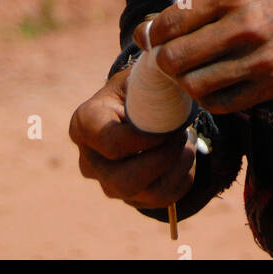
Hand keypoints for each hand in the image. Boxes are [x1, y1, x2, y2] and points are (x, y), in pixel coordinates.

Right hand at [69, 67, 195, 209]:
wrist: (137, 108)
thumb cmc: (137, 88)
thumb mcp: (139, 75)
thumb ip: (151, 75)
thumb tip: (173, 72)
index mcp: (85, 125)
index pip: (112, 144)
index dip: (147, 138)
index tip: (170, 123)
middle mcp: (89, 161)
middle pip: (125, 180)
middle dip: (163, 159)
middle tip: (181, 135)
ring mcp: (107, 183)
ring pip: (144, 194)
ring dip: (175, 169)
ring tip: (187, 143)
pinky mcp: (129, 197)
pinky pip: (160, 201)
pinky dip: (181, 180)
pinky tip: (185, 156)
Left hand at [138, 0, 272, 112]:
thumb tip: (160, 23)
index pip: (174, 21)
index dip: (152, 32)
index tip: (148, 36)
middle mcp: (246, 25)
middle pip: (178, 58)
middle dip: (162, 60)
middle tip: (163, 57)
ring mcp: (261, 60)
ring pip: (196, 86)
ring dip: (184, 81)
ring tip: (186, 72)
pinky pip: (224, 103)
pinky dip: (208, 97)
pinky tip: (210, 83)